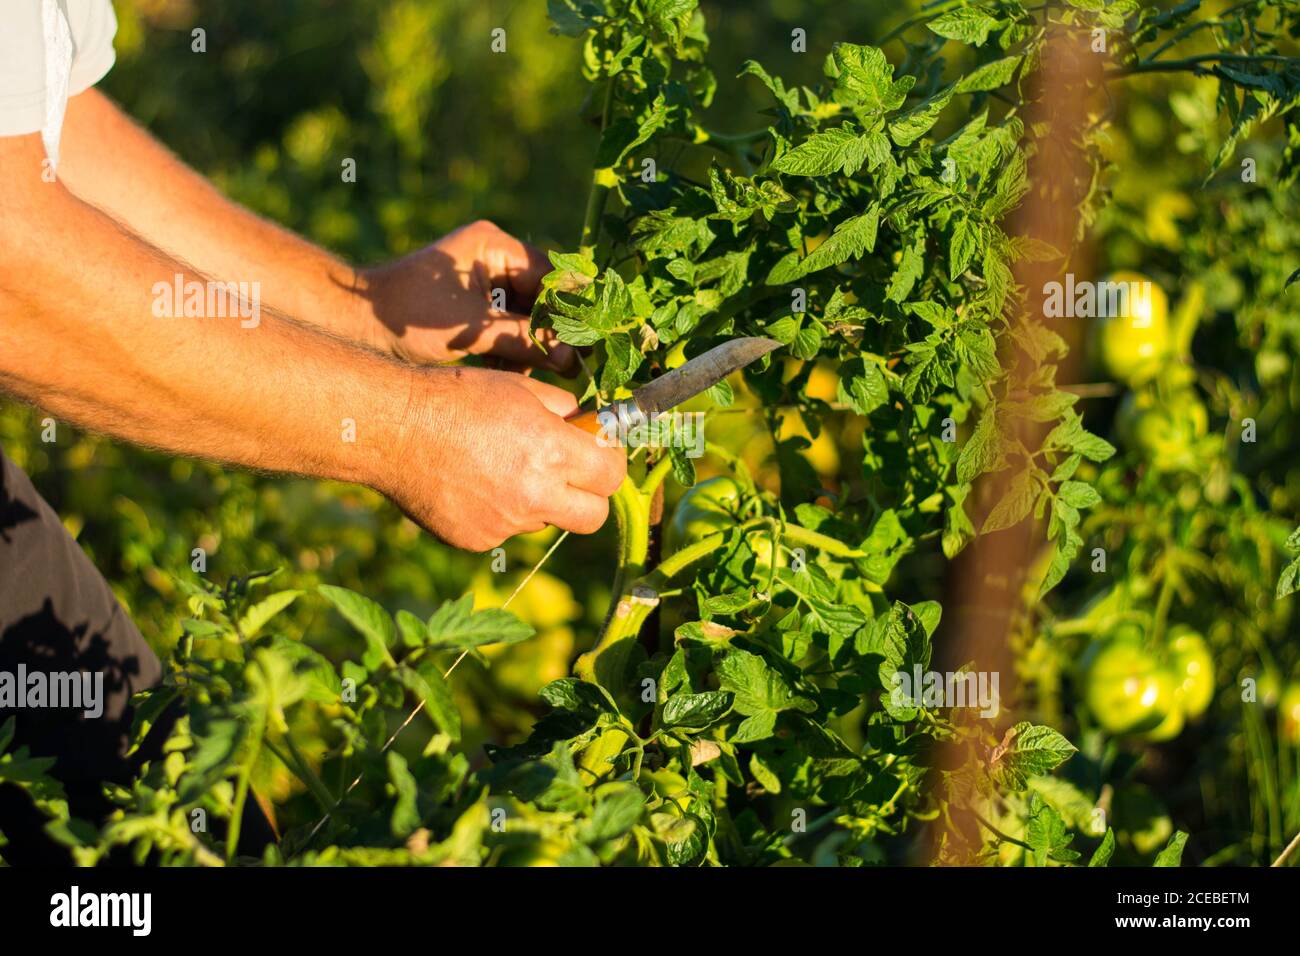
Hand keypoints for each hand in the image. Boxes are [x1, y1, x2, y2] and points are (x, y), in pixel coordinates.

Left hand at [362, 220, 576, 373]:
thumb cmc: (405, 316)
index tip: (589, 340)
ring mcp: (487, 283)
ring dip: (535, 346)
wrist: (355, 325)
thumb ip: (524, 339)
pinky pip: (512, 327)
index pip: (552, 274)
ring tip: (539, 374)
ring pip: (531, 316)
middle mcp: (495, 259)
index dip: (573, 309)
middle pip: (545, 296)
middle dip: (555, 332)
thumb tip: (572, 360)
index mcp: (494, 246)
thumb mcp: (469, 329)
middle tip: (571, 365)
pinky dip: (515, 350)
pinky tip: (514, 373)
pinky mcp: (478, 308)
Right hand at [382, 366, 625, 550]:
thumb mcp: (520, 390)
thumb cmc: (457, 399)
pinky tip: (473, 484)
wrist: (394, 430)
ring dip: (539, 500)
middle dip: (590, 497)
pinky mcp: (478, 540)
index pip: (612, 476)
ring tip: (500, 468)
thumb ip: (564, 412)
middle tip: (572, 475)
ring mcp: (505, 524)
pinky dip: (500, 511)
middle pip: (593, 517)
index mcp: (551, 451)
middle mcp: (534, 495)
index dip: (610, 464)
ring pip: (545, 520)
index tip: (600, 454)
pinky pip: (506, 529)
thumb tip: (588, 427)